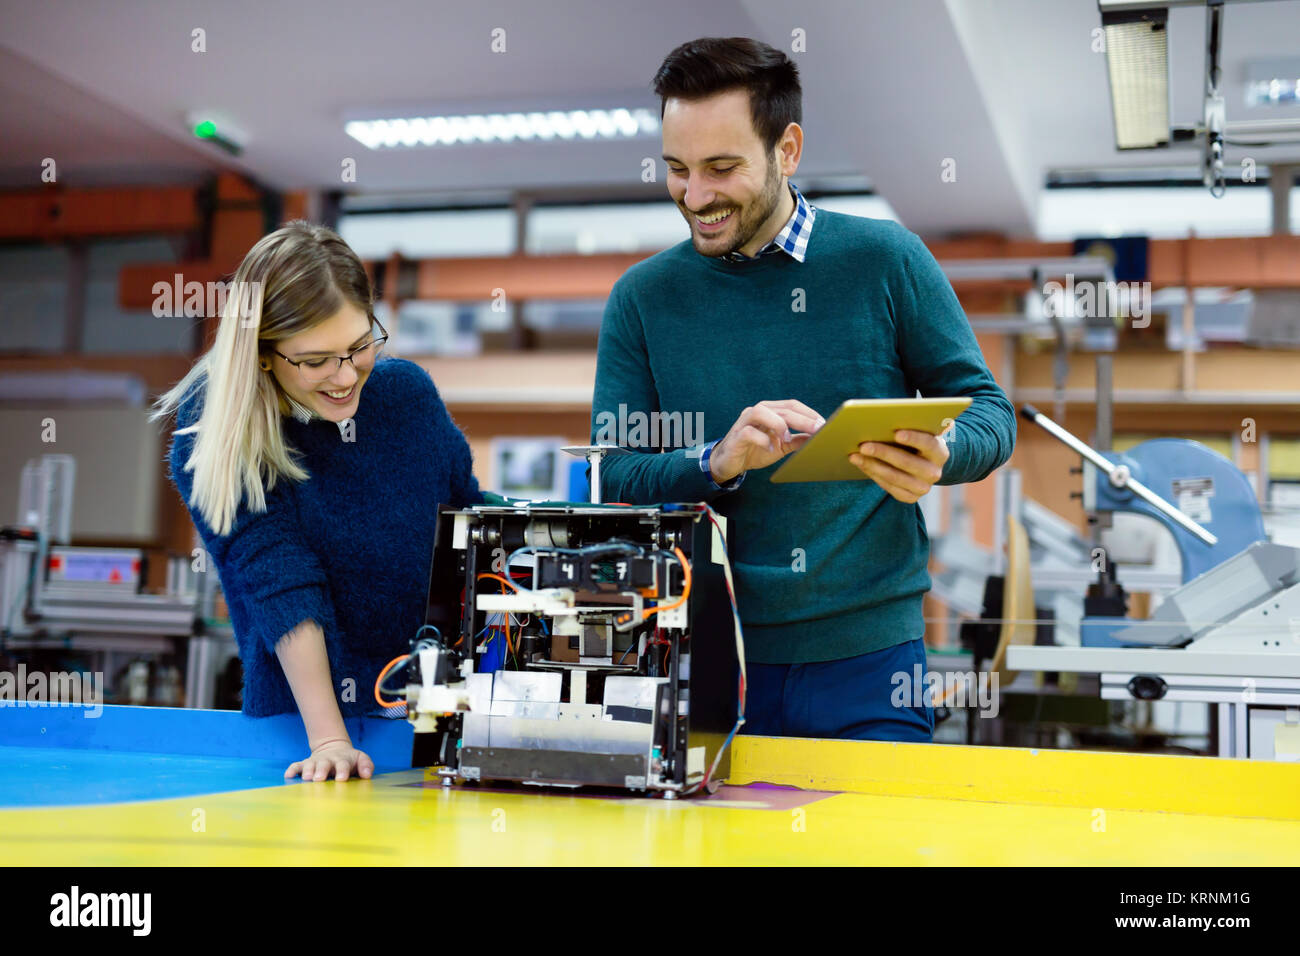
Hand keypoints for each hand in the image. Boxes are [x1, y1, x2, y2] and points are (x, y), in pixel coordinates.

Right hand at [285, 737, 374, 782]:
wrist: (334, 748)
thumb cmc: (349, 760)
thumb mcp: (361, 759)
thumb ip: (366, 765)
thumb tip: (367, 774)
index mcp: (342, 761)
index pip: (343, 765)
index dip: (342, 771)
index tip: (342, 779)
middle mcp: (327, 761)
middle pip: (324, 765)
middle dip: (322, 771)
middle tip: (319, 779)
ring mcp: (315, 762)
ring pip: (310, 765)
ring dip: (308, 771)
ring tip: (306, 778)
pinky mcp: (305, 764)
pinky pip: (296, 765)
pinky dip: (292, 770)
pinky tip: (288, 775)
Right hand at [710, 400, 824, 483]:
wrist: (729, 463)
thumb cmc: (754, 451)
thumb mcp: (780, 446)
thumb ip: (795, 441)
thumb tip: (816, 437)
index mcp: (769, 411)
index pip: (791, 405)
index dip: (808, 413)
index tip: (823, 424)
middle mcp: (756, 412)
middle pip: (782, 409)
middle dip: (802, 419)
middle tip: (817, 430)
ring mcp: (744, 422)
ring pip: (762, 412)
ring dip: (779, 424)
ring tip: (787, 438)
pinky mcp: (736, 436)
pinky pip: (749, 432)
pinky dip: (762, 440)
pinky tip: (769, 449)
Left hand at [849, 429, 948, 502]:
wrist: (925, 464)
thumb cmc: (917, 441)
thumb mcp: (919, 432)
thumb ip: (913, 424)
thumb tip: (891, 416)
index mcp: (940, 452)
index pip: (929, 444)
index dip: (914, 438)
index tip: (896, 432)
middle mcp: (935, 473)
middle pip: (907, 462)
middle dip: (883, 453)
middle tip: (863, 445)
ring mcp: (923, 488)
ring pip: (894, 477)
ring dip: (872, 465)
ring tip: (855, 455)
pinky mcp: (910, 497)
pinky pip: (888, 487)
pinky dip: (873, 474)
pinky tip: (861, 464)